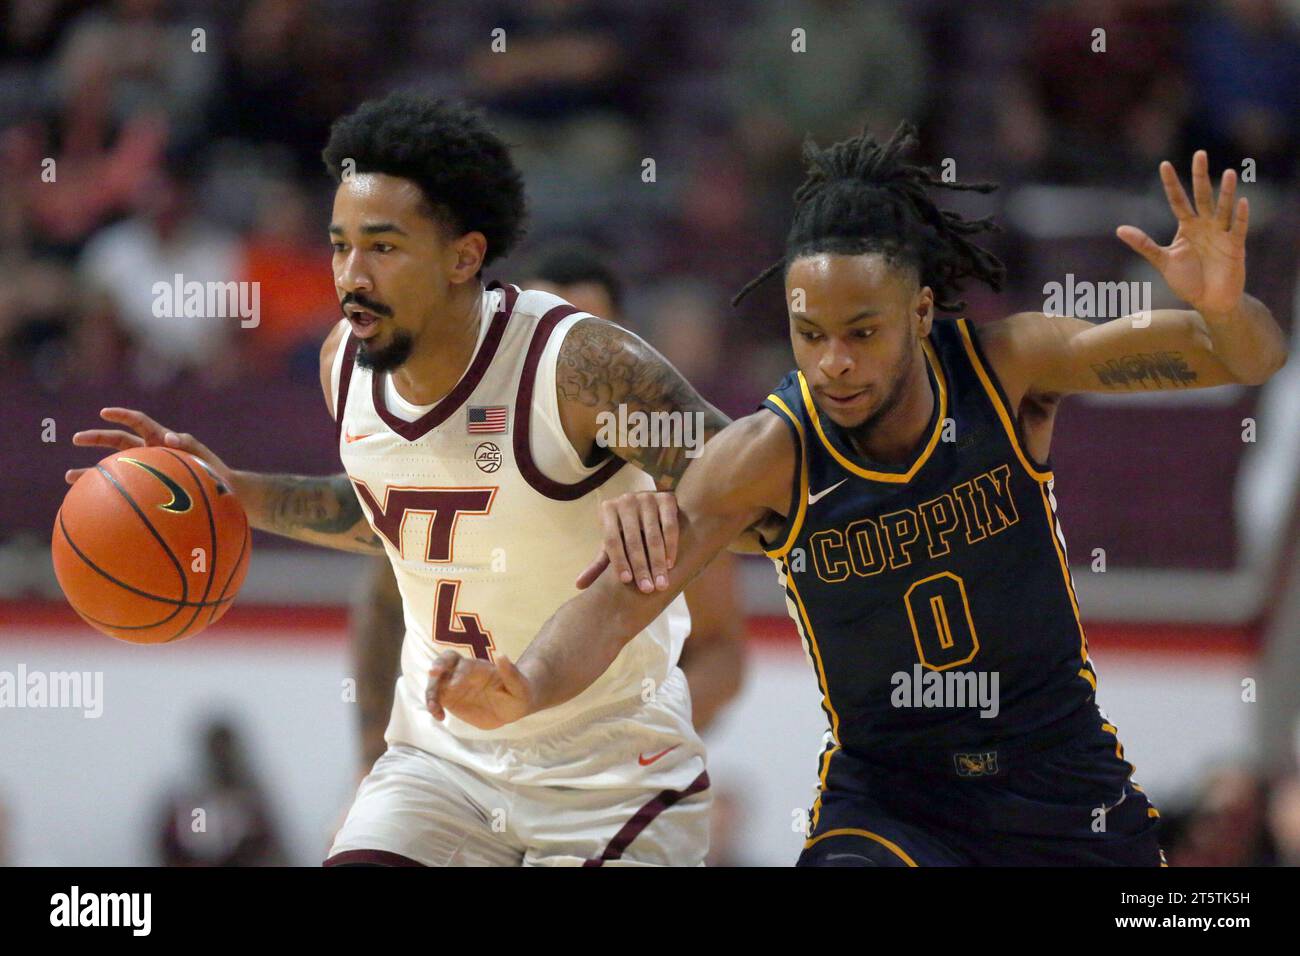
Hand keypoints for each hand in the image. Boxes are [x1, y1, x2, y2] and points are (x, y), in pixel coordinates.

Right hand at [66, 407, 234, 487]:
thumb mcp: (202, 456)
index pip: (138, 422)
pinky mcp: (146, 489)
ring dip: (91, 471)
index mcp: (161, 440)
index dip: (122, 415)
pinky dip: (107, 495)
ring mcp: (146, 471)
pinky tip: (90, 505)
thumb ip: (188, 444)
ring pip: (113, 468)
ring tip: (69, 477)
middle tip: (76, 438)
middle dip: (96, 438)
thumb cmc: (212, 471)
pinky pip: (122, 490)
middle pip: (117, 441)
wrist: (220, 494)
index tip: (104, 412)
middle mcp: (149, 453)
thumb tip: (168, 436)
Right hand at [426, 651, 532, 729]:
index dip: (456, 670)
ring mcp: (454, 686)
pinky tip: (439, 717)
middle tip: (433, 674)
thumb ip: (510, 672)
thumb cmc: (519, 693)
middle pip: (444, 662)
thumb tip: (501, 655)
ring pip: (435, 682)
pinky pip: (436, 700)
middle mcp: (463, 673)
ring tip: (434, 709)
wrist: (513, 707)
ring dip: (430, 692)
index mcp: (479, 668)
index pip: (462, 662)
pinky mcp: (451, 701)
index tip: (455, 685)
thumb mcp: (519, 685)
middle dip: (437, 665)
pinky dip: (433, 707)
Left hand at [575, 490, 677, 592]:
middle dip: (641, 567)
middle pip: (633, 540)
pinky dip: (671, 546)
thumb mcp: (612, 542)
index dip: (619, 561)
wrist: (649, 502)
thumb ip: (598, 563)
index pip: (612, 540)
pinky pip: (670, 525)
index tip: (627, 581)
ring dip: (657, 562)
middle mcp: (626, 501)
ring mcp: (647, 497)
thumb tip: (579, 585)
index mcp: (607, 510)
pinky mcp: (667, 498)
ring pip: (653, 535)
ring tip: (661, 583)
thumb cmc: (626, 529)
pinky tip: (670, 564)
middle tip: (647, 589)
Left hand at [1117, 150, 1247, 315]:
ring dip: (1225, 192)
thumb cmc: (1188, 280)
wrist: (1209, 301)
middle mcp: (1205, 225)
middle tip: (1200, 154)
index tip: (1164, 164)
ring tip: (1228, 172)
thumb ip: (1144, 244)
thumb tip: (1119, 229)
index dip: (1171, 183)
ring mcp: (1221, 234)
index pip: (1177, 200)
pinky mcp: (1235, 246)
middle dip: (1200, 176)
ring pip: (1223, 208)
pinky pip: (1238, 228)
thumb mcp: (1162, 261)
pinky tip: (1242, 202)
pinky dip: (1241, 216)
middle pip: (1202, 196)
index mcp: (1187, 227)